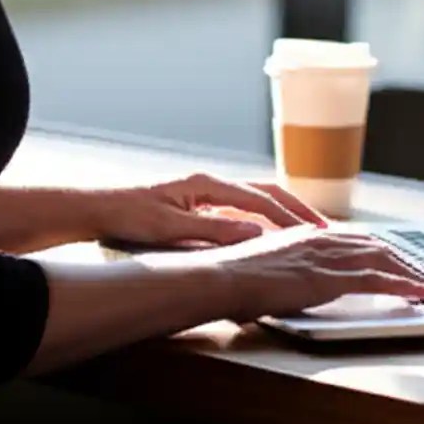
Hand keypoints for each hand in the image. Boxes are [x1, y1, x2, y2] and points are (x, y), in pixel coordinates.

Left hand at [90, 173, 330, 248]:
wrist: (98, 210)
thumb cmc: (128, 216)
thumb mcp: (170, 227)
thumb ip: (212, 230)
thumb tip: (255, 232)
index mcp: (208, 185)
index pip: (260, 200)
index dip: (289, 217)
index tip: (314, 233)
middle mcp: (212, 185)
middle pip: (267, 193)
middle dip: (297, 210)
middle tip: (326, 229)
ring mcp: (208, 195)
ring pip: (258, 201)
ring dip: (284, 215)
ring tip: (309, 232)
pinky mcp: (202, 207)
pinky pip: (243, 212)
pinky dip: (265, 222)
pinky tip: (274, 237)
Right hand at [199, 226, 423, 321]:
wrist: (218, 278)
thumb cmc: (230, 278)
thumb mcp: (263, 265)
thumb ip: (283, 267)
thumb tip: (288, 279)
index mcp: (305, 235)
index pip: (353, 238)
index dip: (378, 249)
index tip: (395, 258)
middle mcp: (320, 240)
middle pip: (373, 246)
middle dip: (401, 260)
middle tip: (421, 273)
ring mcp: (325, 258)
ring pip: (381, 260)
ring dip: (409, 272)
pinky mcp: (327, 279)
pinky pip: (375, 280)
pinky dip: (403, 285)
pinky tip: (420, 292)